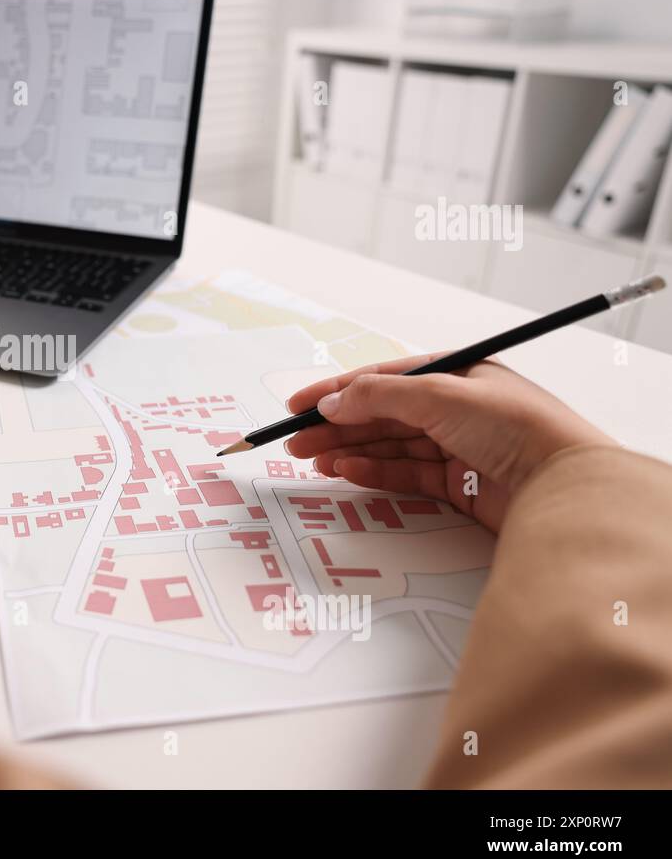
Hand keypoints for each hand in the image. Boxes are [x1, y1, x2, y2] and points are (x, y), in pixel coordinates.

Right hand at [284, 354, 613, 531]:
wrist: (564, 483)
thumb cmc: (517, 426)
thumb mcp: (440, 395)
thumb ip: (380, 396)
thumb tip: (332, 401)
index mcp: (455, 374)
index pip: (382, 379)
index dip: (336, 391)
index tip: (297, 404)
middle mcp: (455, 409)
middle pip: (380, 415)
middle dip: (335, 425)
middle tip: (294, 440)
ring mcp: (456, 447)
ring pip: (388, 445)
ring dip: (348, 450)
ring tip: (312, 459)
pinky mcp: (458, 484)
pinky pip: (403, 474)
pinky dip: (372, 473)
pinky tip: (345, 473)